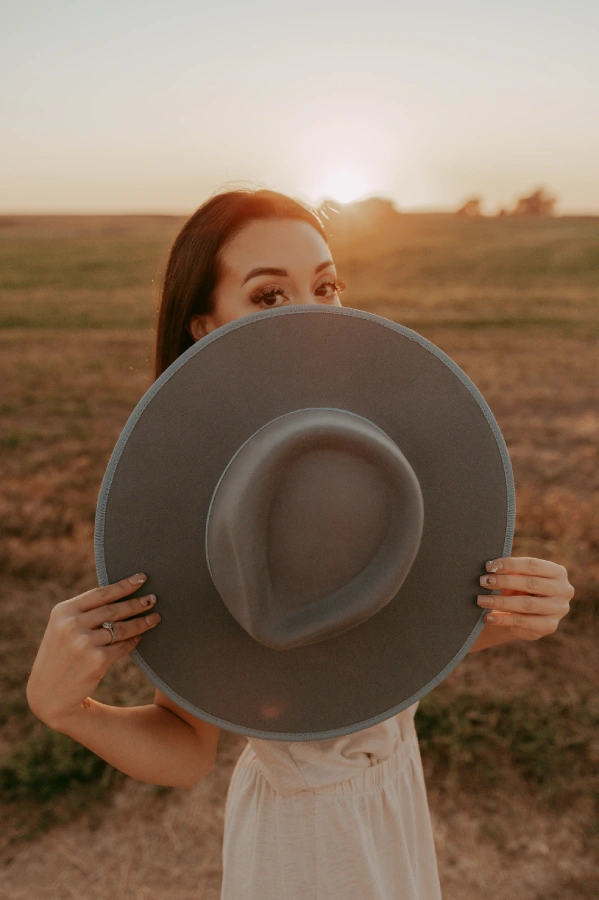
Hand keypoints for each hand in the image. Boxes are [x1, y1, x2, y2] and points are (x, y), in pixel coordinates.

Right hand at [26, 574, 160, 729]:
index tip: (142, 578)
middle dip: (137, 603)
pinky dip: (134, 641)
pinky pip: (122, 646)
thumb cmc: (60, 655)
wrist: (47, 694)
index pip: (100, 593)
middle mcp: (72, 625)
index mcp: (63, 611)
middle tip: (154, 598)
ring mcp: (84, 643)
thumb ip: (84, 612)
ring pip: (121, 628)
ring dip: (142, 622)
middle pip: (113, 609)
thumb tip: (120, 594)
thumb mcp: (62, 628)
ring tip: (155, 617)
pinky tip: (140, 637)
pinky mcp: (96, 661)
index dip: (124, 585)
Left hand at [476, 556, 573, 640]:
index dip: (509, 565)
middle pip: (530, 583)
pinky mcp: (550, 626)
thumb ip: (511, 571)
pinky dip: (503, 619)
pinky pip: (523, 622)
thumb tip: (490, 566)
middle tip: (482, 581)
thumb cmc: (520, 588)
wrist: (525, 615)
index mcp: (558, 572)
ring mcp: (559, 609)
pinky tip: (487, 617)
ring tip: (481, 600)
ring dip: (500, 602)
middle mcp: (564, 590)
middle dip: (503, 581)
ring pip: (526, 604)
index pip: (532, 565)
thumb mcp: (519, 577)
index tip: (488, 566)